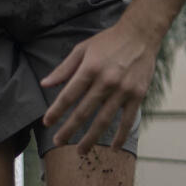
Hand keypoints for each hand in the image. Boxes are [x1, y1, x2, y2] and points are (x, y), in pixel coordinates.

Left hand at [40, 19, 158, 148]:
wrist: (141, 34)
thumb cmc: (109, 41)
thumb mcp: (82, 49)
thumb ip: (64, 69)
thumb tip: (45, 84)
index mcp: (90, 69)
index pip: (68, 95)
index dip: (56, 111)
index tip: (47, 123)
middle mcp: (106, 81)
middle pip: (83, 112)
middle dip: (69, 129)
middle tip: (58, 142)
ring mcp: (123, 90)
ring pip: (104, 120)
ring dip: (91, 138)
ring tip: (80, 151)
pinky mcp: (137, 95)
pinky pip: (127, 120)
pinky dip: (121, 135)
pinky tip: (113, 148)